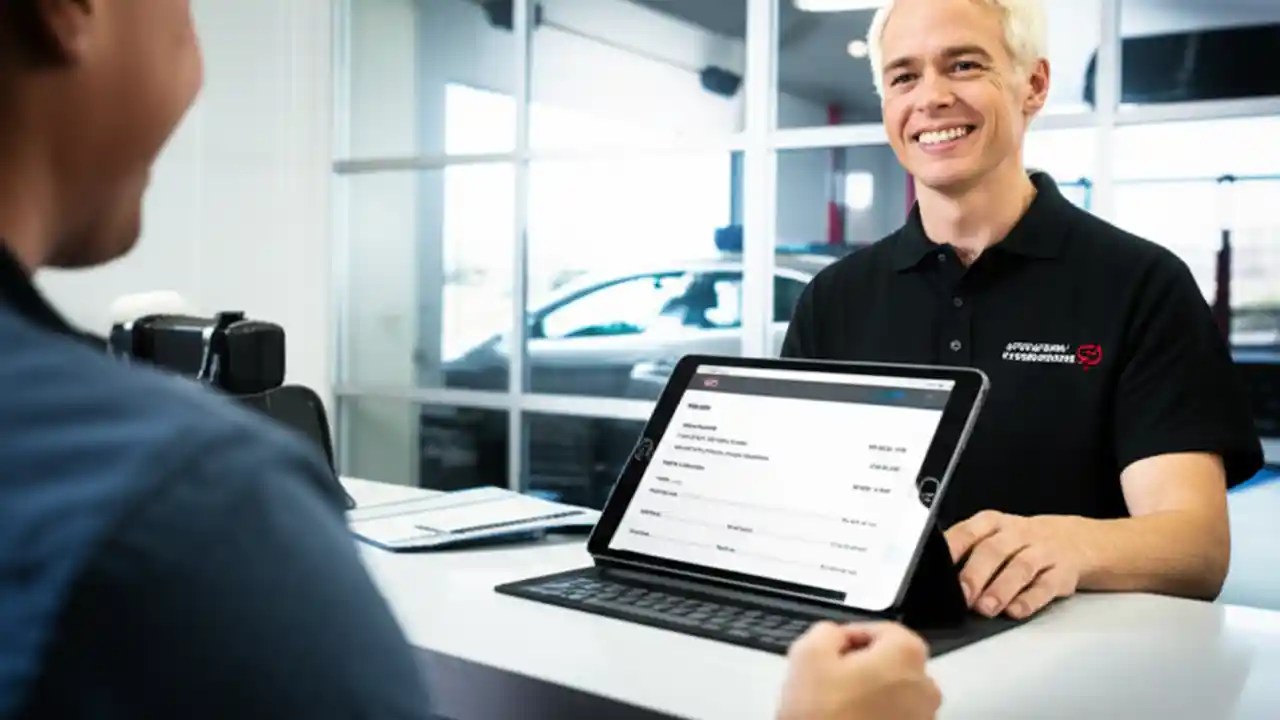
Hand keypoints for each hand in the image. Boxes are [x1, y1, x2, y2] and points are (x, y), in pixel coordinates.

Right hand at [776, 621, 940, 719]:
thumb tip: (835, 635)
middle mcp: (925, 685)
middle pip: (889, 662)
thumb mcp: (808, 655)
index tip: (830, 651)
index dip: (849, 637)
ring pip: (891, 692)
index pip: (879, 630)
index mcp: (905, 654)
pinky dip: (873, 716)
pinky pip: (893, 718)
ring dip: (867, 694)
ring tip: (835, 706)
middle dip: (860, 666)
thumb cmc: (825, 716)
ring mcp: (923, 718)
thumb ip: (826, 631)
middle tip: (829, 678)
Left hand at [945, 510, 1083, 619]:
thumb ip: (968, 552)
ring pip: (1020, 567)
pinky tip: (1016, 611)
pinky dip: (1030, 600)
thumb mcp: (995, 536)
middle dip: (975, 574)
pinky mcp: (1062, 572)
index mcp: (993, 523)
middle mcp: (1017, 534)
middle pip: (993, 550)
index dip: (952, 551)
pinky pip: (1047, 585)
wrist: (1078, 540)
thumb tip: (937, 578)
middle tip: (962, 596)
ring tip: (986, 609)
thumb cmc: (1024, 542)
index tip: (938, 570)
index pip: (968, 532)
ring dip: (1001, 589)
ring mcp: (1042, 552)